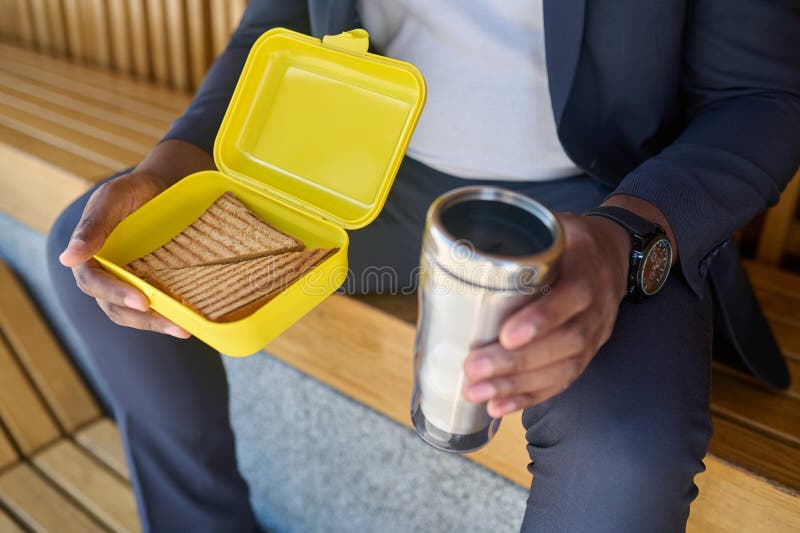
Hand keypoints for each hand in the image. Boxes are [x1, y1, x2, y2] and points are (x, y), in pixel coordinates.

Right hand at [59, 171, 190, 337]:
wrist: (161, 186)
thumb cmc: (131, 190)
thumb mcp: (111, 199)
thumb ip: (92, 226)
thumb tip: (67, 259)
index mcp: (88, 256)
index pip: (93, 282)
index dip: (114, 293)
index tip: (141, 301)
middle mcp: (105, 273)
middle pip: (114, 305)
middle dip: (142, 318)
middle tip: (172, 324)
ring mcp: (127, 280)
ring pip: (133, 312)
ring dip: (157, 323)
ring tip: (183, 329)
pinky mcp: (149, 282)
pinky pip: (154, 304)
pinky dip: (167, 314)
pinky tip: (188, 321)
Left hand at [462, 212, 629, 416]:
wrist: (613, 255)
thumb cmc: (570, 241)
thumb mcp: (554, 228)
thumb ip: (521, 239)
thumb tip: (463, 244)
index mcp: (587, 270)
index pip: (572, 297)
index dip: (541, 319)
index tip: (506, 335)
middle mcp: (596, 307)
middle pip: (565, 342)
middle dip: (516, 361)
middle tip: (474, 368)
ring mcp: (595, 335)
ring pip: (563, 368)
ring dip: (517, 385)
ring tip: (477, 392)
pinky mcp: (588, 354)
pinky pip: (563, 381)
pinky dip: (529, 397)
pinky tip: (498, 407)